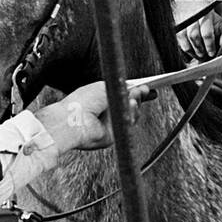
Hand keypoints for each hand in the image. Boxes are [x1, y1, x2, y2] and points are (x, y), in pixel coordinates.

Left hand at [37, 81, 156, 152]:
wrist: (75, 118)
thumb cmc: (82, 101)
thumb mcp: (104, 87)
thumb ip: (121, 87)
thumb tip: (136, 87)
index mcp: (103, 100)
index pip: (123, 96)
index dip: (135, 92)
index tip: (147, 87)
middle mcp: (108, 113)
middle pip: (130, 105)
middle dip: (138, 96)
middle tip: (145, 89)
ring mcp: (111, 124)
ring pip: (132, 114)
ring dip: (135, 104)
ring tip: (136, 95)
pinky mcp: (115, 134)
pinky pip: (128, 123)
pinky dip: (132, 113)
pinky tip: (131, 104)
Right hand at [174, 0, 221, 60]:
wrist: (197, 7)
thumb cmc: (212, 20)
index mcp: (206, 14)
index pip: (206, 32)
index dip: (209, 45)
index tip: (211, 53)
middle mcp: (192, 16)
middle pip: (193, 36)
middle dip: (199, 49)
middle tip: (204, 56)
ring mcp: (182, 21)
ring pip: (183, 39)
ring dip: (191, 51)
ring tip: (198, 56)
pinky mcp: (176, 27)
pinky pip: (177, 41)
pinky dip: (183, 50)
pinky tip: (189, 55)